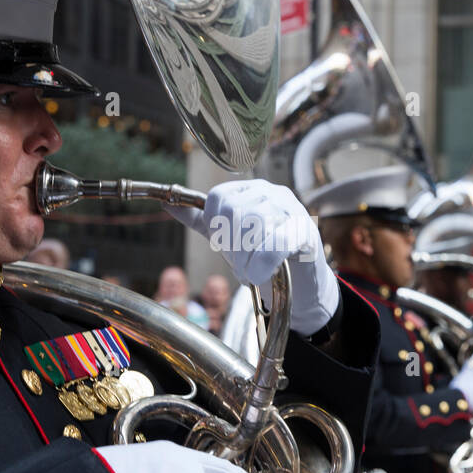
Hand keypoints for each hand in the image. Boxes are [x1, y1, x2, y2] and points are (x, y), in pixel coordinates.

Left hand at [164, 181, 337, 336]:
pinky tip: (260, 275)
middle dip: (230, 245)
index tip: (223, 244)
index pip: (219, 196)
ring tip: (250, 271)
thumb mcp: (228, 236)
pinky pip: (274, 245)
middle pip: (234, 211)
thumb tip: (167, 203)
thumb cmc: (263, 255)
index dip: (214, 224)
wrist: (300, 282)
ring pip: (253, 226)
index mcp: (252, 190)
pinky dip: (261, 264)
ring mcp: (292, 210)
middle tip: (239, 263)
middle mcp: (273, 193)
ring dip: (245, 258)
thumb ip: (201, 219)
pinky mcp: (305, 232)